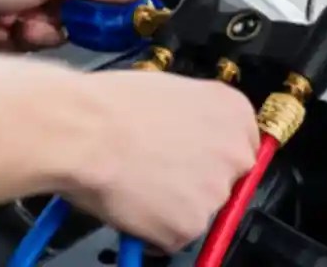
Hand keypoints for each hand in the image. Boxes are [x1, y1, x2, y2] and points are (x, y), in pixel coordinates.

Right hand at [63, 71, 259, 252]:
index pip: (243, 143)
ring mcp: (215, 194)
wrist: (84, 131)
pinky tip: (131, 201)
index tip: (196, 158)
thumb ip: (196, 117)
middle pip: (227, 180)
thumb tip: (190, 136)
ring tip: (136, 181)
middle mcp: (234, 154)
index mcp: (233, 112)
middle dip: (197, 182)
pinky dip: (153, 228)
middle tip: (159, 172)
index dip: (212, 154)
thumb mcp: (170, 90)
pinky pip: (174, 235)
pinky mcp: (189, 227)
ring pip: (199, 210)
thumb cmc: (112, 105)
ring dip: (173, 205)